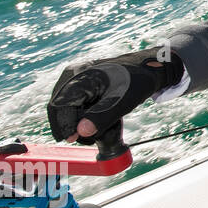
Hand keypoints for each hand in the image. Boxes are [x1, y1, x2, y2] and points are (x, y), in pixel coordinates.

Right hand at [47, 49, 182, 142]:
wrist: (149, 67)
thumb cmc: (138, 82)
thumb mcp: (123, 102)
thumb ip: (101, 117)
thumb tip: (80, 132)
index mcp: (81, 76)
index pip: (60, 105)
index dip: (63, 124)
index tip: (72, 139)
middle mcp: (73, 73)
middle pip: (59, 105)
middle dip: (68, 124)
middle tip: (83, 139)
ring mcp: (75, 76)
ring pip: (64, 104)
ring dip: (72, 120)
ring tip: (89, 132)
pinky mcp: (80, 81)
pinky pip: (72, 100)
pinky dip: (78, 113)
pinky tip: (90, 122)